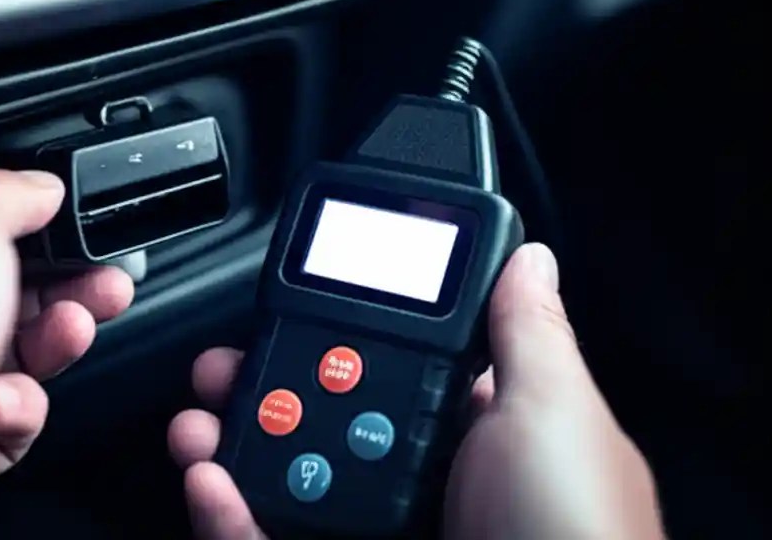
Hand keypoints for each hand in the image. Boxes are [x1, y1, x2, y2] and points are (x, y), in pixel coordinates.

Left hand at [0, 170, 132, 538]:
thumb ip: (5, 192)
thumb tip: (39, 187)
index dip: (25, 228)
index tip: (75, 227)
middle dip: (60, 286)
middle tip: (101, 281)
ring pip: (12, 359)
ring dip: (50, 342)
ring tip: (69, 329)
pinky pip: (9, 422)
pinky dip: (19, 409)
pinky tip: (0, 402)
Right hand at [167, 243, 664, 539]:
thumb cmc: (575, 534)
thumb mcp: (556, 416)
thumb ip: (526, 337)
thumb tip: (529, 260)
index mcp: (482, 439)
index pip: (395, 372)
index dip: (337, 341)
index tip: (288, 315)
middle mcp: (426, 489)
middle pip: (325, 427)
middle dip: (262, 392)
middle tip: (217, 369)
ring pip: (284, 486)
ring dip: (228, 448)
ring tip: (196, 426)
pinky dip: (227, 518)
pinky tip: (210, 485)